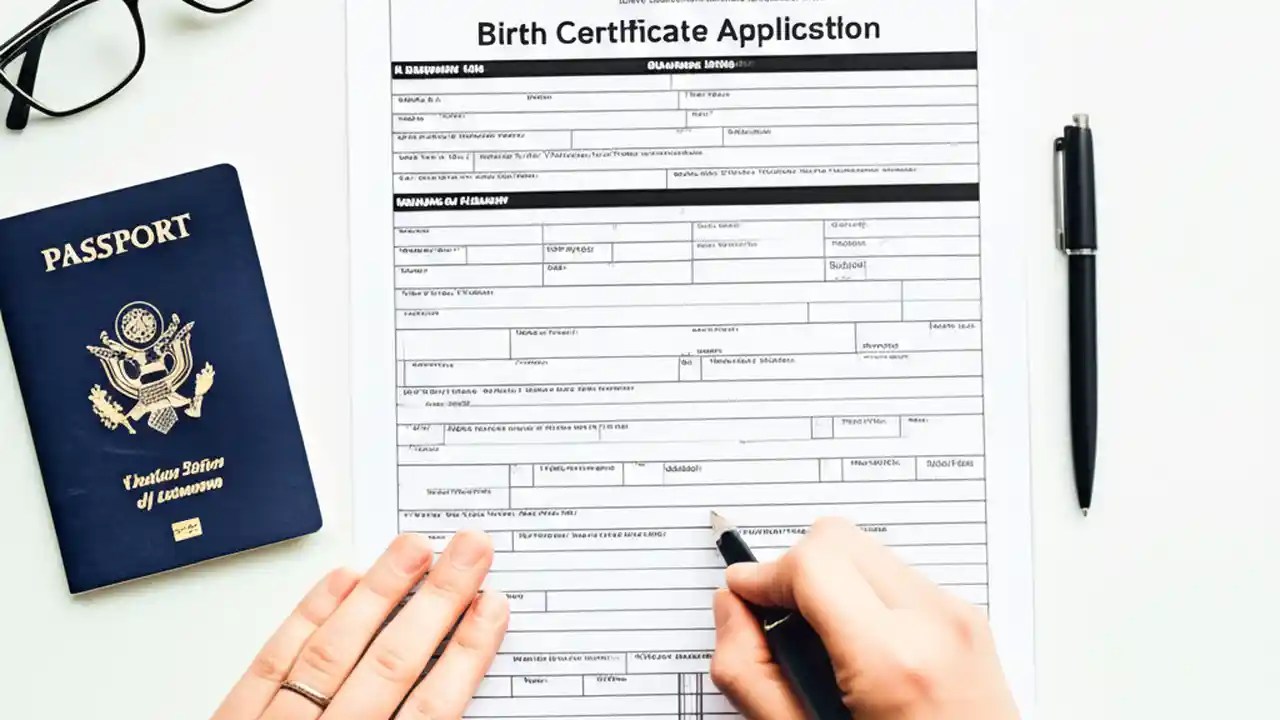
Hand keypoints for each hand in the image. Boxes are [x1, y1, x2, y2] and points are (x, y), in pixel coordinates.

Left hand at [211, 531, 507, 719]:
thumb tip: (449, 696)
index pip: (434, 711)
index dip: (468, 653)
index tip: (494, 610)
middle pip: (393, 665)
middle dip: (438, 601)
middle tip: (471, 550)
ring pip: (335, 651)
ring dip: (380, 592)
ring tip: (414, 548)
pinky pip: (273, 660)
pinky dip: (309, 615)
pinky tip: (341, 580)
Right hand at [710, 517, 1018, 719]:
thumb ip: (752, 675)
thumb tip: (732, 609)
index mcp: (894, 660)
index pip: (811, 561)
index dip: (764, 574)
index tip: (746, 596)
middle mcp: (935, 623)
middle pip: (838, 539)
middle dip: (797, 570)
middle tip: (780, 622)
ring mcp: (959, 617)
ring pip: (868, 550)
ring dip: (832, 581)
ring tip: (823, 643)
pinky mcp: (969, 620)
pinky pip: (898, 576)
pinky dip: (865, 596)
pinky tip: (858, 649)